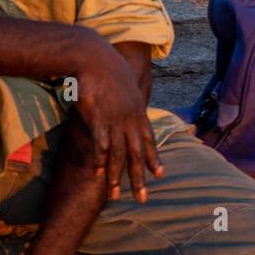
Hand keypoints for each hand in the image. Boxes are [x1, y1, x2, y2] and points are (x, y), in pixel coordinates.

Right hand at [73, 42, 162, 202]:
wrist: (94, 56)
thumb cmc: (107, 66)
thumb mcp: (125, 81)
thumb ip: (128, 95)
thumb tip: (129, 99)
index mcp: (137, 110)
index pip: (148, 139)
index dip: (153, 157)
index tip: (159, 174)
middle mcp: (129, 118)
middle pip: (136, 153)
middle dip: (139, 178)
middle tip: (142, 198)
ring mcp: (115, 120)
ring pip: (119, 154)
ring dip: (117, 176)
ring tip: (115, 194)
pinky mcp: (98, 119)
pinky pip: (101, 145)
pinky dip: (100, 160)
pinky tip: (98, 174)